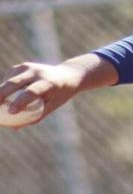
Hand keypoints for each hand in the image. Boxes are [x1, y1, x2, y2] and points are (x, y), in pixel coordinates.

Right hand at [1, 55, 117, 130]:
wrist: (66, 75)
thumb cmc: (59, 96)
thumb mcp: (52, 106)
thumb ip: (35, 116)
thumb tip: (14, 127)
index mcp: (49, 83)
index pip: (32, 92)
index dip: (20, 101)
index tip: (11, 112)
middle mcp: (38, 72)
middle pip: (15, 83)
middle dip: (1, 94)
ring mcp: (29, 67)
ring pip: (10, 79)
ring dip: (1, 90)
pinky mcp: (22, 66)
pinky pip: (10, 77)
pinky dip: (5, 86)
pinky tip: (3, 95)